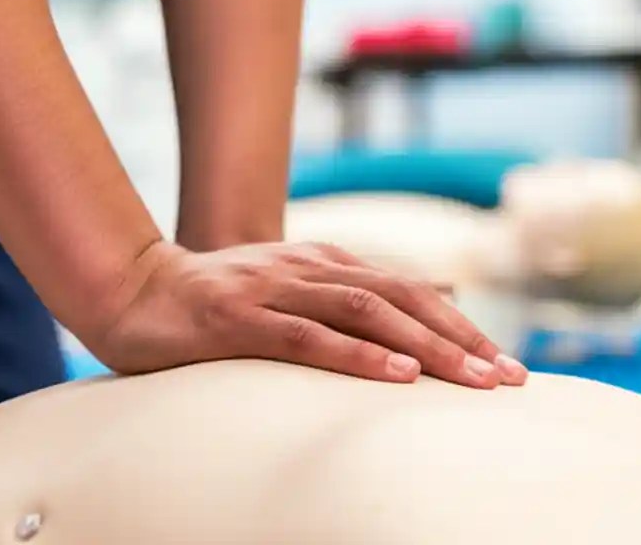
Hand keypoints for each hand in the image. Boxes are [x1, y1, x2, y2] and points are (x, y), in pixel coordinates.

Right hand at [88, 241, 528, 387]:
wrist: (132, 289)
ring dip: (425, 347)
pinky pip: (308, 337)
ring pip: (367, 314)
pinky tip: (395, 376)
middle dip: (462, 339)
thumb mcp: (301, 282)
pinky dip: (357, 355)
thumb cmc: (219, 299)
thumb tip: (443, 288)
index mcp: (326, 261)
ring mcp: (275, 289)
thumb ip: (365, 286)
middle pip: (402, 300)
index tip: (506, 363)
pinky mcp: (239, 318)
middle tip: (508, 377)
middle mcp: (310, 267)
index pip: (410, 292)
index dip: (462, 325)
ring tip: (471, 379)